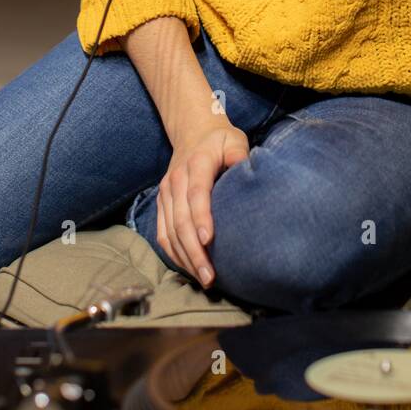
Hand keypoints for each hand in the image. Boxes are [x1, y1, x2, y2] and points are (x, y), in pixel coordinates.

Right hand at [156, 120, 250, 285]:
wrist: (192, 130)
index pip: (196, 193)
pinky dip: (174, 253)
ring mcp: (166, 192)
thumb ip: (239, 154)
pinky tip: (189, 267)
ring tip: (203, 278)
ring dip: (184, 257)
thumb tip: (248, 173)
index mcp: (196, 164)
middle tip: (210, 275)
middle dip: (194, 250)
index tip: (209, 240)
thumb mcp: (234, 139)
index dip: (201, 217)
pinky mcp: (162, 203)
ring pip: (169, 231)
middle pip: (181, 220)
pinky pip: (162, 233)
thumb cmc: (219, 139)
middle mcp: (176, 179)